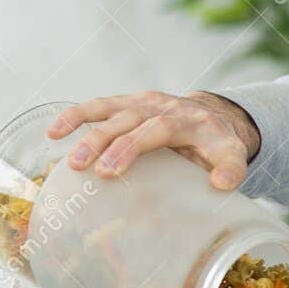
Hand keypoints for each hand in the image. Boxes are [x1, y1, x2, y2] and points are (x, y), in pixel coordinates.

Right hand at [45, 90, 260, 189]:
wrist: (216, 117)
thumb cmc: (219, 144)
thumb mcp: (234, 156)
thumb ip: (232, 170)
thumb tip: (220, 184)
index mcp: (187, 121)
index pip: (155, 130)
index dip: (130, 148)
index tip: (110, 170)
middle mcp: (162, 107)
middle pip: (127, 120)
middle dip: (102, 142)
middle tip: (82, 166)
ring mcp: (142, 103)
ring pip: (108, 109)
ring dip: (82, 125)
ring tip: (58, 143)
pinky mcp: (128, 103)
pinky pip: (99, 106)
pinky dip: (76, 116)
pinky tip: (55, 132)